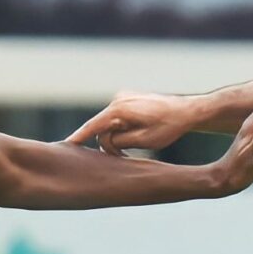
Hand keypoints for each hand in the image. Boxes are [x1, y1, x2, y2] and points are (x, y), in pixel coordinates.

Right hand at [66, 90, 201, 153]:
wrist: (187, 111)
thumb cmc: (169, 127)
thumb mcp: (144, 141)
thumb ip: (118, 142)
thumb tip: (103, 141)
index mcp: (120, 109)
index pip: (93, 126)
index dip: (78, 138)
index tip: (65, 145)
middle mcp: (118, 99)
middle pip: (102, 128)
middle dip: (110, 143)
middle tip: (126, 156)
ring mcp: (122, 97)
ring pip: (109, 124)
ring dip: (118, 136)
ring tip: (138, 142)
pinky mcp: (127, 99)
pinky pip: (117, 118)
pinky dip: (122, 128)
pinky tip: (138, 132)